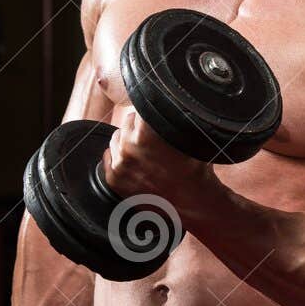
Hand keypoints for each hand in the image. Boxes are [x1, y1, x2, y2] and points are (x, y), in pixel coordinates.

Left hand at [103, 109, 222, 219]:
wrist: (194, 203)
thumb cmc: (195, 169)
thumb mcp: (188, 135)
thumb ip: (171, 117)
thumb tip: (164, 101)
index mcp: (146, 132)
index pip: (141, 107)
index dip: (150, 111)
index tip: (156, 118)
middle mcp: (128, 146)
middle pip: (128, 121)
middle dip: (140, 127)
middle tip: (156, 139)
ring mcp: (119, 164)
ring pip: (117, 138)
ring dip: (129, 141)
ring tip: (148, 153)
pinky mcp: (114, 179)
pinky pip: (109, 156)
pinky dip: (120, 157)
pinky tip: (137, 163)